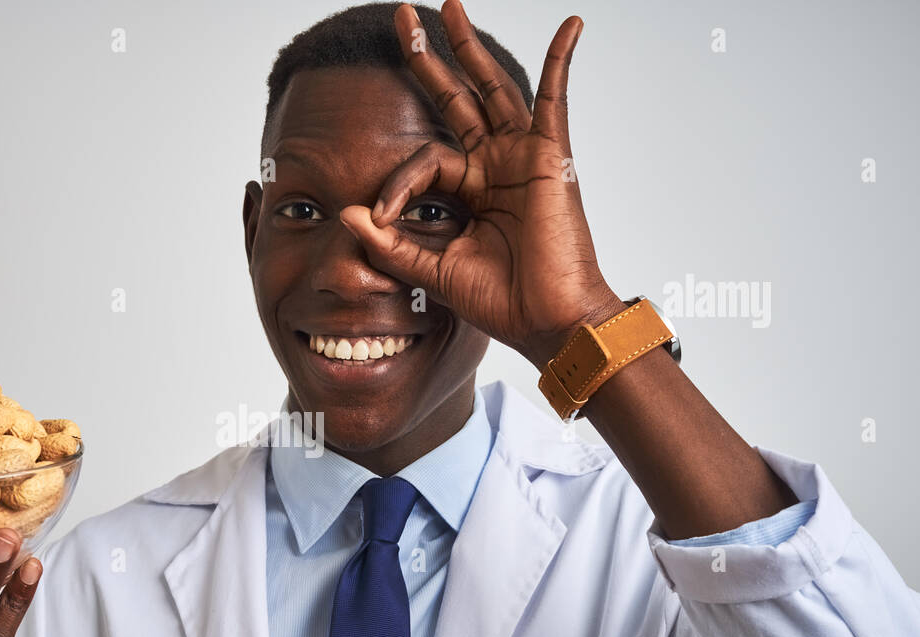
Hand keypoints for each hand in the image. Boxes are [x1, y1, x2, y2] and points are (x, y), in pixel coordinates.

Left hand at [338, 0, 625, 368]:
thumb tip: (347, 213)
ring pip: (491, 88)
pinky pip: (554, 99)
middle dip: (427, 59)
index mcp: (468, 191)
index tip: (382, 219)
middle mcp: (494, 166)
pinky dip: (561, 61)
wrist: (545, 322)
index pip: (422, 159)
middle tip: (401, 18)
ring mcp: (521, 157)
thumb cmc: (500, 302)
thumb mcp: (430, 270)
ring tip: (448, 6)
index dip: (395, 183)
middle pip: (455, 99)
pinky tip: (571, 25)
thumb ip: (390, 243)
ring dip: (469, 48)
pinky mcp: (549, 157)